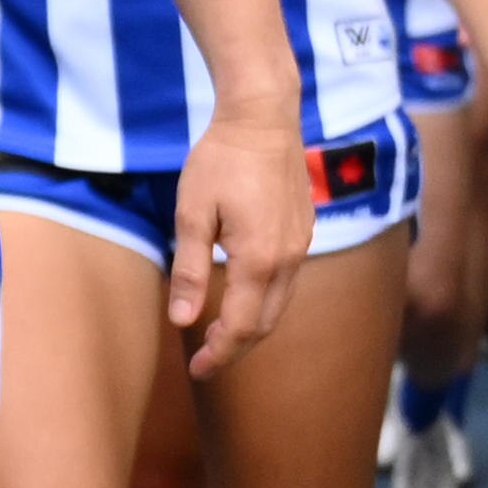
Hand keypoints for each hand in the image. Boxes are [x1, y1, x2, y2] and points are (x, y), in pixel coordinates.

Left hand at [166, 114, 311, 381]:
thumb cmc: (221, 161)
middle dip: (235, 348)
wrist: (263, 117)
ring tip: (219, 335)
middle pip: (266, 324)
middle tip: (204, 361)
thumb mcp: (191, 214)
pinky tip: (241, 296)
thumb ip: (190, 270)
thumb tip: (183, 321)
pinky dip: (264, 301)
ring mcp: (302, 245)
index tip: (196, 370)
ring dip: (252, 326)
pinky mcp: (305, 231)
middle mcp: (289, 259)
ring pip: (280, 304)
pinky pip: (287, 281)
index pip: (242, 326)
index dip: (219, 354)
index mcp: (259, 259)